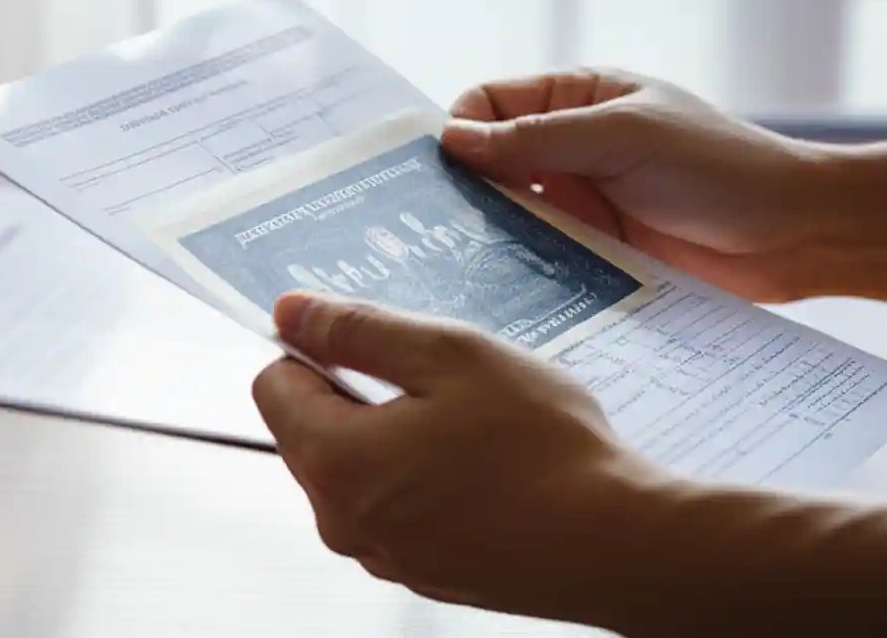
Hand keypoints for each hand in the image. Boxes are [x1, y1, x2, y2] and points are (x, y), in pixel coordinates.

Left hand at [252, 291, 667, 626]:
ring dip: (392, 437)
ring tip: (468, 425)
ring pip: (355, 471)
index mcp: (334, 460)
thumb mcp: (448, 355)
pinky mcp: (424, 574)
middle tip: (436, 380)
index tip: (371, 340)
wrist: (615, 544)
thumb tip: (292, 312)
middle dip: (356, 393)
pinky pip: (395, 509)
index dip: (315, 349)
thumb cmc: (540, 448)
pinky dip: (421, 481)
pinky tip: (481, 468)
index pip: (271, 385)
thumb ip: (358, 330)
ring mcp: (383, 555)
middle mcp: (342, 520)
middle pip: (309, 432)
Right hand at [441, 70, 828, 301]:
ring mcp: (582, 202)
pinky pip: (541, 257)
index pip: (490, 103)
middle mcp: (571, 148)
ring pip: (510, 214)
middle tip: (431, 225)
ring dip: (488, 232)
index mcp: (577, 99)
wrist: (795, 235)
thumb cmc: (718, 167)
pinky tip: (500, 286)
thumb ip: (537, 137)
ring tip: (458, 261)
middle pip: (491, 163)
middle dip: (463, 187)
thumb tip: (452, 139)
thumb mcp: (622, 136)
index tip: (439, 169)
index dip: (460, 129)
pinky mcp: (595, 252)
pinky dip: (520, 267)